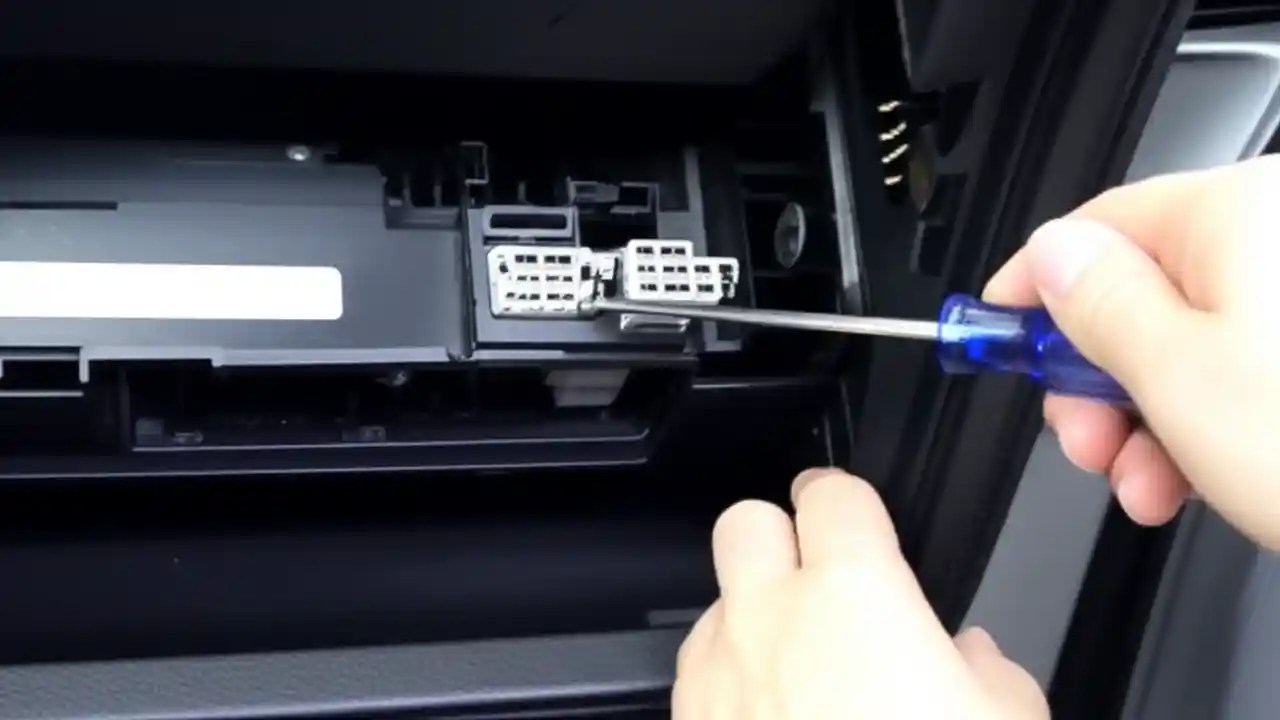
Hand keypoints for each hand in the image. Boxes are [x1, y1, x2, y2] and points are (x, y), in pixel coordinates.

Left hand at [673, 469, 1046, 719]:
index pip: (833, 495)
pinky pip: (698, 680)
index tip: (854, 518)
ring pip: (715, 607)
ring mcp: (716, 678)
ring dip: (751, 622)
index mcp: (854, 595)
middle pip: (743, 523)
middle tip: (817, 580)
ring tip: (803, 677)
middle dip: (777, 538)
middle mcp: (769, 621)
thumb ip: (987, 675)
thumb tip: (969, 659)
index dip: (846, 501)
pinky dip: (729, 687)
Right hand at [985, 156, 1279, 546]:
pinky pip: (1245, 364)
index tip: (997, 333)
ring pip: (1191, 340)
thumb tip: (1050, 258)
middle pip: (1143, 291)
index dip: (1033, 289)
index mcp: (1243, 213)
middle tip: (1080, 439)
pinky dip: (1203, 423)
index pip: (1097, 226)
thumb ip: (1094, 305)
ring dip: (1144, 420)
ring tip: (1142, 482)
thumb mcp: (1176, 379)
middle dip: (1096, 381)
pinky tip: (1187, 478)